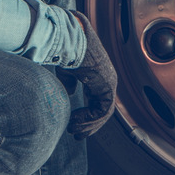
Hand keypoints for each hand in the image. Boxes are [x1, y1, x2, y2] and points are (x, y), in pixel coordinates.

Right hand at [58, 11, 116, 138]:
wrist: (68, 39)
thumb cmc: (65, 49)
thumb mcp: (67, 69)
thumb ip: (70, 81)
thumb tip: (71, 92)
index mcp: (98, 75)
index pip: (97, 100)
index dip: (87, 116)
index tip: (73, 125)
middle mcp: (107, 79)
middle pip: (102, 109)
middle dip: (89, 125)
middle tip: (77, 135)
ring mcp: (109, 82)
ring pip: (103, 113)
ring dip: (88, 125)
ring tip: (73, 130)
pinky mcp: (108, 86)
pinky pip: (103, 110)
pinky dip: (90, 120)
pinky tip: (75, 121)